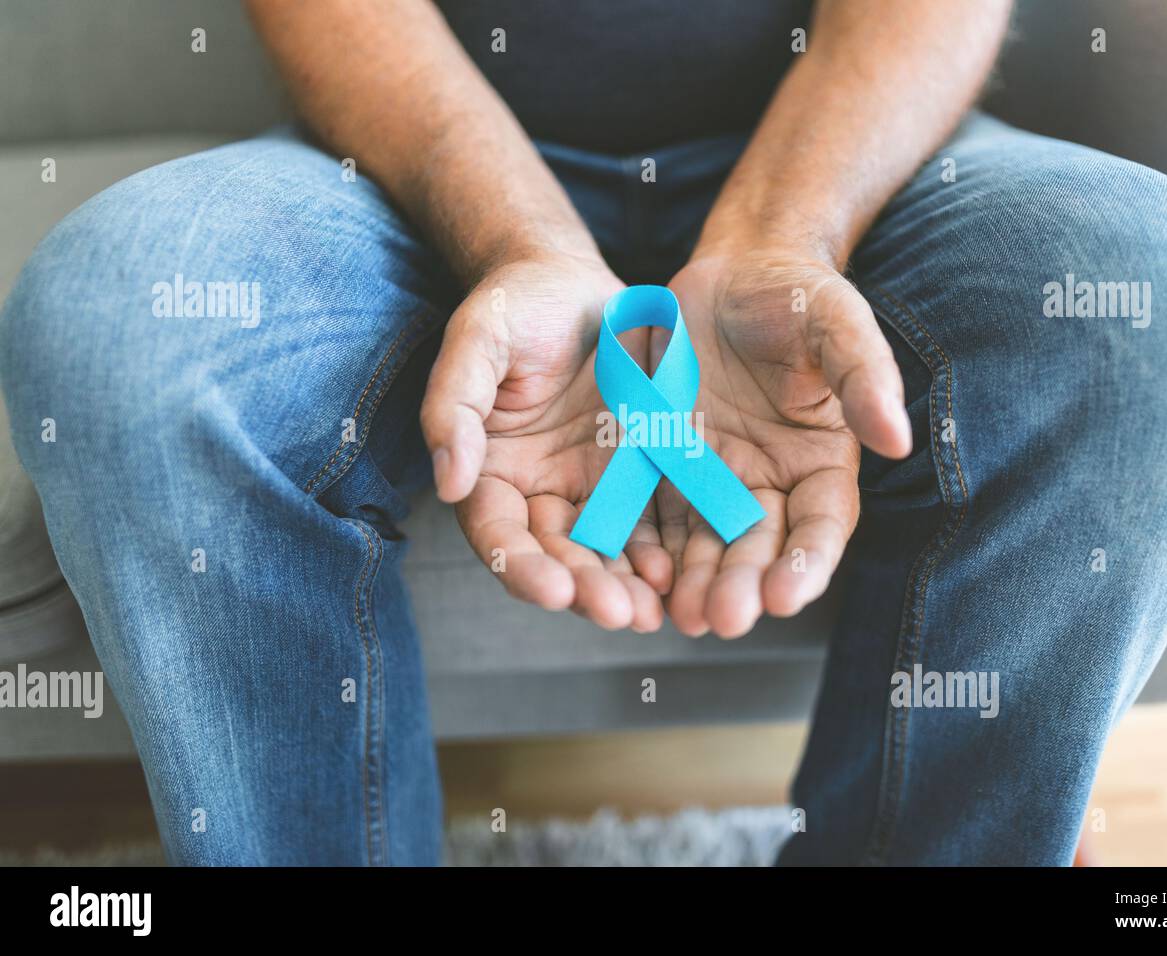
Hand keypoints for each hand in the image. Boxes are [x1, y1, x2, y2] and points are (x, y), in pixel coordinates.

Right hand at [421, 250, 671, 630]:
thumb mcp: (477, 343)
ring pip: (607, 550)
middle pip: (557, 555)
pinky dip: (664, 551)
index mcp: (491, 471)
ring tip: (653, 612)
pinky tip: (683, 572)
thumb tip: (449, 482)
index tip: (552, 591)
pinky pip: (652, 520)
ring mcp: (593, 486)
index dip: (520, 566)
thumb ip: (455, 407)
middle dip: (585, 589)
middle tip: (620, 614)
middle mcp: (540, 491)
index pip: (497, 534)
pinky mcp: (640, 473)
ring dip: (627, 586)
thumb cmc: (516, 306)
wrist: (576, 280)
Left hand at [655, 249, 911, 637]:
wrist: (727, 274)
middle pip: (758, 546)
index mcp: (819, 461)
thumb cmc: (793, 296)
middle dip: (742, 585)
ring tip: (680, 616)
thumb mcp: (835, 322)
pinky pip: (650, 515)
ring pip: (703, 544)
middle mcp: (767, 483)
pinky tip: (634, 577)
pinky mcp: (661, 468)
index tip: (786, 596)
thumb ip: (863, 374)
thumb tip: (898, 439)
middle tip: (723, 619)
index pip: (821, 523)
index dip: (808, 562)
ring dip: (693, 583)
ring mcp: (710, 480)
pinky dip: (644, 549)